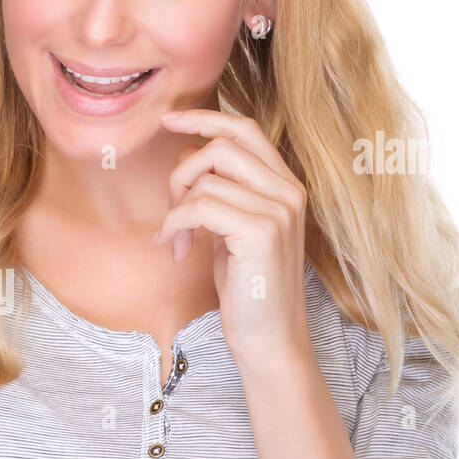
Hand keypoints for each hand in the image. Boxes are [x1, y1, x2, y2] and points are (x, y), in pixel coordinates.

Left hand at [154, 109, 311, 375]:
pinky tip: (174, 248)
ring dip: (176, 207)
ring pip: (206, 178)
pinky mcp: (260, 232)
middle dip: (183, 171)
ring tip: (174, 240)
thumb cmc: (248, 289)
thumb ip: (220, 191)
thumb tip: (188, 154)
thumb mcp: (232, 230)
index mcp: (286, 186)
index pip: (245, 130)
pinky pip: (198, 206)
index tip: (169, 119)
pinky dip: (174, 224)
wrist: (270, 340)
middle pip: (222, 145)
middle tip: (171, 208)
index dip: (204, 118)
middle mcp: (289, 192)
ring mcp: (278, 210)